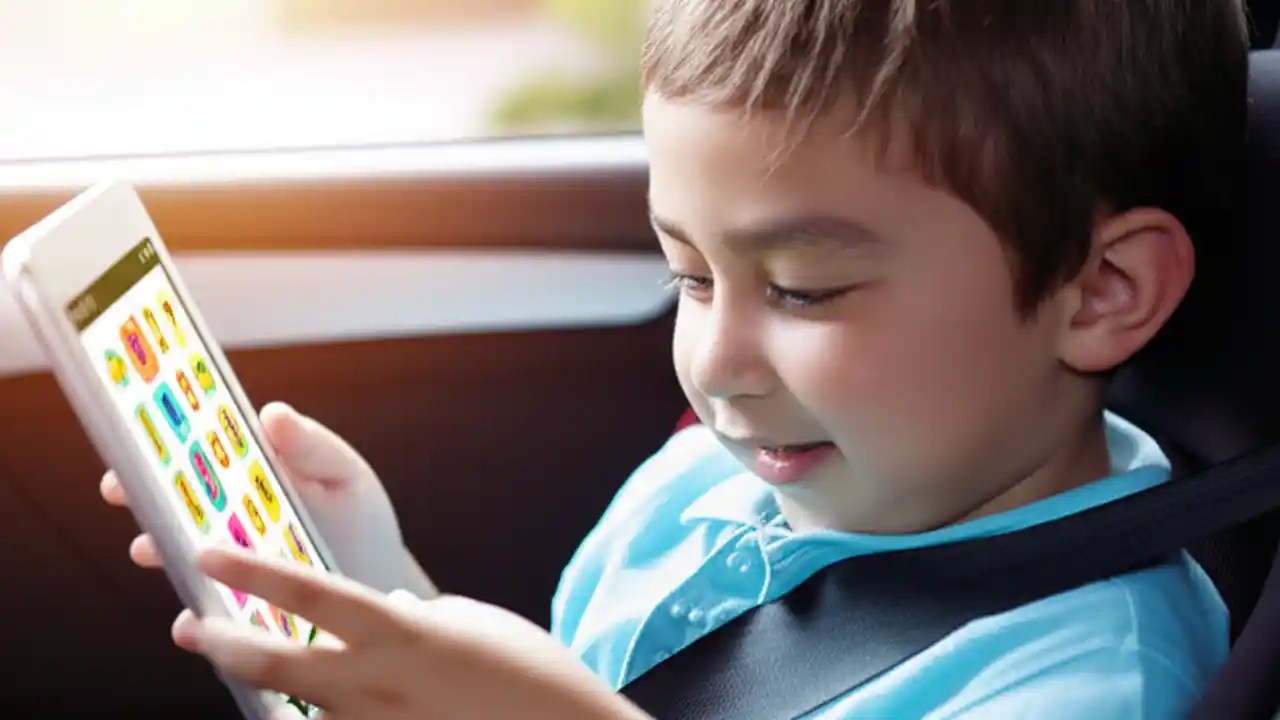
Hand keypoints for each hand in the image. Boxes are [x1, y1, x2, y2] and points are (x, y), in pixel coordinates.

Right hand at [101, 401, 432, 595]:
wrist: (377, 580)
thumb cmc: (356, 516)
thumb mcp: (342, 474)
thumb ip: (310, 448)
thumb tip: (272, 413)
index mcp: (245, 476)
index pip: (191, 452)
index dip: (160, 441)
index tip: (138, 432)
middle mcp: (221, 518)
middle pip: (168, 499)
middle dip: (140, 491)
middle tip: (121, 487)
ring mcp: (222, 564)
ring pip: (176, 554)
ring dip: (158, 550)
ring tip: (151, 548)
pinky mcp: (233, 610)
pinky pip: (205, 616)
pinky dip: (194, 620)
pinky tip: (191, 621)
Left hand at [174, 548, 649, 719]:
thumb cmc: (531, 674)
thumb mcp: (473, 624)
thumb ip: (417, 618)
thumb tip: (387, 614)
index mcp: (400, 636)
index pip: (309, 594)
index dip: (253, 572)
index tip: (209, 554)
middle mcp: (374, 688)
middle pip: (272, 665)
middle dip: (221, 643)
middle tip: (191, 624)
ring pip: (289, 713)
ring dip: (260, 688)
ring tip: (239, 666)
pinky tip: (299, 709)